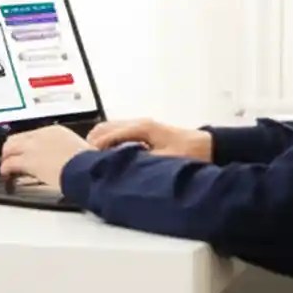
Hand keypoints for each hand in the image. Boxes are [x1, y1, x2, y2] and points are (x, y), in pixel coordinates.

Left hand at [0, 125, 95, 189]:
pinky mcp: (27, 161)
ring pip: (9, 148)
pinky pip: (9, 163)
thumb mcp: (81, 149)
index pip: (34, 134)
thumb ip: (71, 150)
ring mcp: (32, 147)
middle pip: (17, 138)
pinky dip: (6, 169)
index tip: (28, 150)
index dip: (28, 143)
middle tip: (11, 156)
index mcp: (56, 131)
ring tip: (7, 165)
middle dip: (13, 148)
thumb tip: (73, 158)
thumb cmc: (88, 162)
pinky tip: (7, 174)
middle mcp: (41, 136)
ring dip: (7, 157)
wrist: (85, 168)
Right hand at [86, 119, 212, 162]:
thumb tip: (123, 169)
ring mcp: (141, 126)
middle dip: (91, 145)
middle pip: (103, 128)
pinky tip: (107, 157)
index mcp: (143, 128)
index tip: (86, 164)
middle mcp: (140, 124)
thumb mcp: (166, 160)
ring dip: (98, 142)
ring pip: (108, 129)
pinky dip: (107, 141)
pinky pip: (117, 133)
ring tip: (93, 162)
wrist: (207, 146)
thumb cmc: (190, 151)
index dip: (94, 150)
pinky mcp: (143, 132)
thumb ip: (143, 162)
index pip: (108, 135)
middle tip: (85, 164)